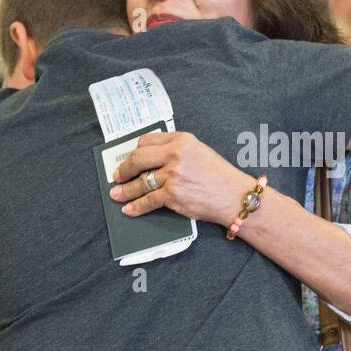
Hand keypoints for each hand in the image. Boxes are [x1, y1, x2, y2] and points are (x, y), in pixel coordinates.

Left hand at [110, 131, 253, 225]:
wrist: (234, 195)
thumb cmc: (219, 175)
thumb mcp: (199, 151)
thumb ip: (177, 150)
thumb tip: (151, 159)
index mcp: (181, 140)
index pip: (147, 141)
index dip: (134, 151)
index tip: (129, 158)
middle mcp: (175, 155)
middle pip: (138, 159)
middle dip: (124, 169)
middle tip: (117, 176)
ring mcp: (172, 175)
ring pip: (140, 182)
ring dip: (125, 190)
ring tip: (116, 194)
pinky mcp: (172, 194)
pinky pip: (148, 200)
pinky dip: (136, 206)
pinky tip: (129, 209)